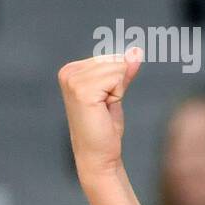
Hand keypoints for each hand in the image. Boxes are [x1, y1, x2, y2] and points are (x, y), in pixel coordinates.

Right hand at [58, 47, 143, 180]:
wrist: (98, 153)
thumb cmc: (105, 126)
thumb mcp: (115, 92)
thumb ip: (124, 70)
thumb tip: (137, 50)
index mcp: (71, 69)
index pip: (112, 58)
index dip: (117, 80)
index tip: (104, 100)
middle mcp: (68, 72)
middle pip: (115, 60)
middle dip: (118, 85)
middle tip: (105, 106)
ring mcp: (73, 80)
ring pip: (118, 68)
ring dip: (117, 91)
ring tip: (103, 108)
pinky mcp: (82, 90)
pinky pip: (117, 78)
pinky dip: (117, 95)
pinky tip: (104, 108)